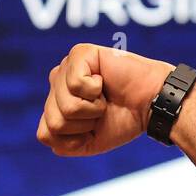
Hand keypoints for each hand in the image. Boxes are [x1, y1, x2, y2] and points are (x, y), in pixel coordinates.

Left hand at [36, 44, 173, 156]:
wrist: (151, 106)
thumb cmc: (122, 120)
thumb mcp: (87, 142)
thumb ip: (60, 142)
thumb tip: (44, 133)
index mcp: (56, 103)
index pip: (45, 133)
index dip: (73, 139)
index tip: (93, 126)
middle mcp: (57, 83)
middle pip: (54, 122)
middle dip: (83, 124)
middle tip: (102, 109)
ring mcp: (66, 67)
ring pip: (65, 106)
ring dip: (92, 108)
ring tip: (104, 96)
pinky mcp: (79, 53)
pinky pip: (75, 84)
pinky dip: (95, 91)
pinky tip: (104, 81)